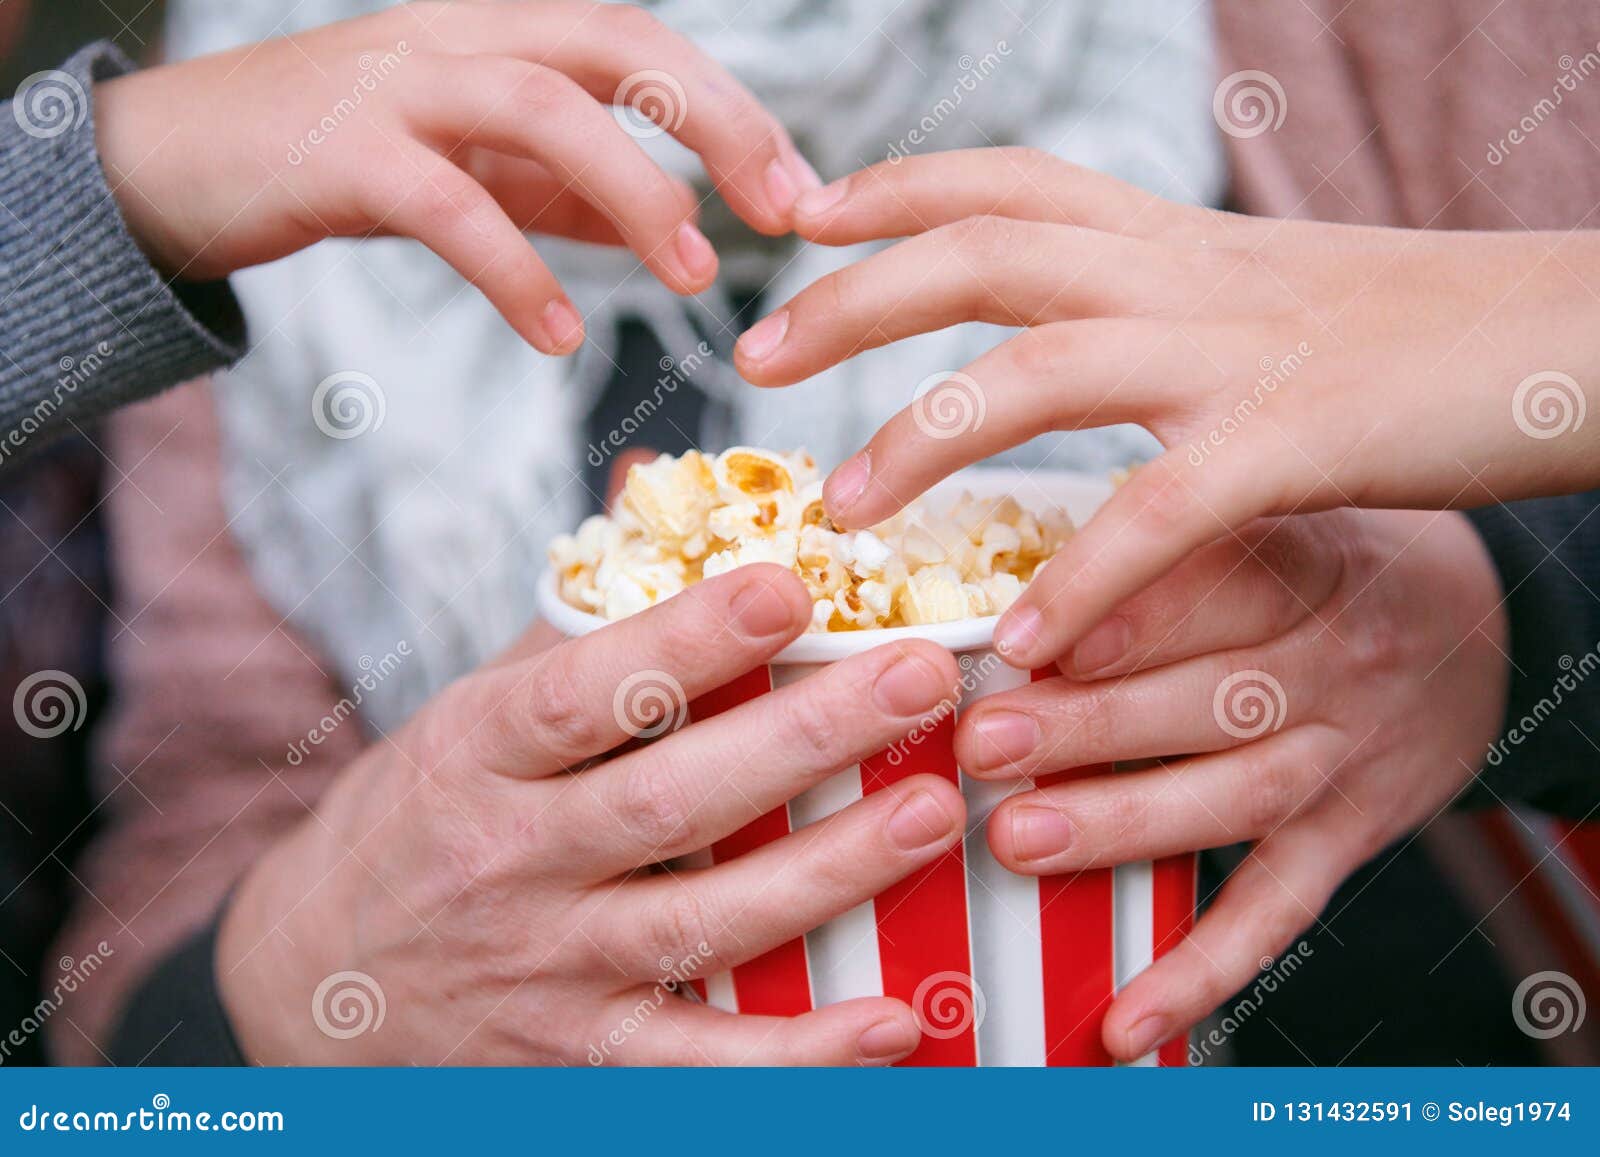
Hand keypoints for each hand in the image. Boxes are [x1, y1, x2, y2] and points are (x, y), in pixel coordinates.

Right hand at [94, 1, 819, 353]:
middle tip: (782, 211)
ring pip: (541, 106)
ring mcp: (396, 84)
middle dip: (714, 121)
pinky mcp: (341, 152)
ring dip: (634, 191)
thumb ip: (562, 190)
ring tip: (694, 274)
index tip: (801, 188)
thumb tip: (659, 226)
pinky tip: (561, 335)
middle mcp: (456, 35)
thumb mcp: (471, 165)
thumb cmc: (336, 159)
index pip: (640, 45)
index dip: (730, 109)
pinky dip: (515, 269)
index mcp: (499, 31)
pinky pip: (448, 205)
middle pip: (613, 46)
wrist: (173, 159)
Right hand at [217, 565, 964, 1065]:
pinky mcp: (577, 1059)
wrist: (312, 979)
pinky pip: (699, 1065)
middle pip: (669, 800)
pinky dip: (797, 1056)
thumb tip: (657, 483)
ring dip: (829, 871)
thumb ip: (575, 615)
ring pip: (702, 922)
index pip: (584, 690)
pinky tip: (894, 1021)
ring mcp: (545, 968)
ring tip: (935, 811)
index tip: (789, 585)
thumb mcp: (469, 708)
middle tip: (921, 677)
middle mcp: (508, 861)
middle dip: (806, 738)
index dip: (686, 640)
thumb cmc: (421, 818)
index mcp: (477, 753)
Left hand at [735, 147, 1598, 665]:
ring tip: (845, 510)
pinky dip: (1086, 575)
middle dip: (856, 295)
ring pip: (1041, 369)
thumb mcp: (1258, 294)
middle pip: (985, 252)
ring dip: (926, 436)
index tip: (804, 216)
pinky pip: (1162, 511)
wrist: (1568, 333)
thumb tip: (1059, 331)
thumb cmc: (1409, 334)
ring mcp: (1237, 352)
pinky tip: (1024, 639)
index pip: (1006, 180)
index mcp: (1173, 238)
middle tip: (756, 354)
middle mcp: (1186, 274)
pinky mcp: (1296, 441)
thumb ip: (1154, 301)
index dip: (895, 187)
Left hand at [949, 508, 1507, 1059]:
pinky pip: (1274, 910)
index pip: (1221, 580)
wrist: (1474, 626)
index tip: (1028, 638)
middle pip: (1212, 697)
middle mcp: (1336, 660)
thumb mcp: (1268, 500)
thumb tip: (1022, 552)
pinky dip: (1200, 970)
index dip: (1123, 612)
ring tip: (1019, 840)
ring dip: (1122, 825)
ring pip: (1234, 799)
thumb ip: (1168, 527)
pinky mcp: (1350, 835)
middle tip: (986, 743)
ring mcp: (1345, 756)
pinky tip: (1128, 1017)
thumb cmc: (1319, 560)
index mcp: (1308, 563)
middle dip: (1091, 725)